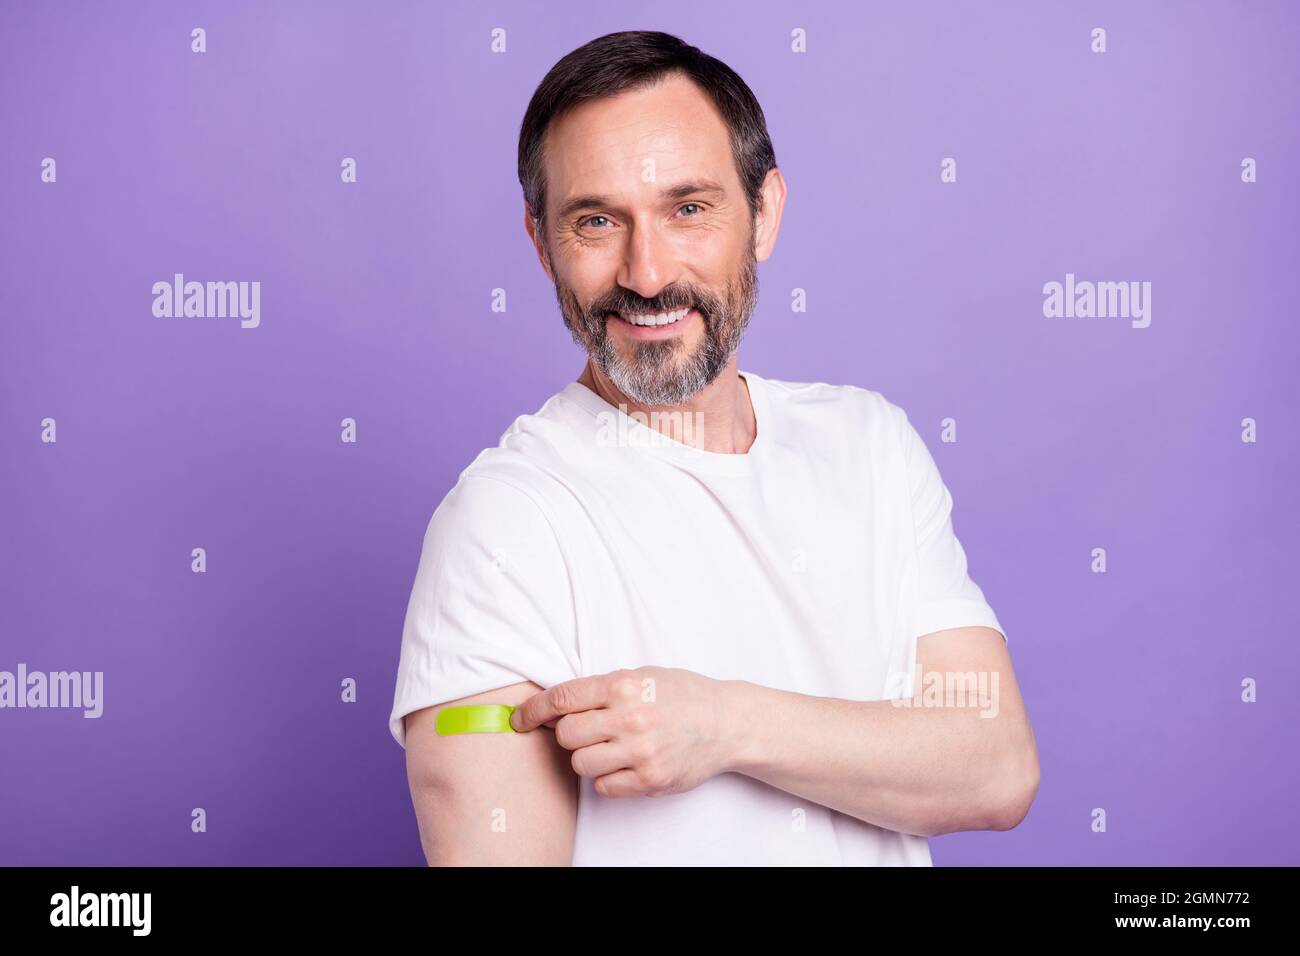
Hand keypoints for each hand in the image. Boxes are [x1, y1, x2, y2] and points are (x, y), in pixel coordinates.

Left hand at [511, 667, 739, 797]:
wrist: (726, 722)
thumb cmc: (681, 695)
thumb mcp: (642, 676)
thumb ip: (601, 688)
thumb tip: (554, 706)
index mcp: (623, 685)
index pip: (562, 699)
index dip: (533, 711)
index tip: (520, 719)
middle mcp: (630, 717)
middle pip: (566, 735)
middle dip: (569, 735)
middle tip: (587, 731)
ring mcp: (641, 751)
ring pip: (581, 763)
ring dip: (588, 757)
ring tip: (610, 748)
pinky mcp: (650, 779)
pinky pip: (604, 786)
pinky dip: (608, 778)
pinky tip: (625, 764)